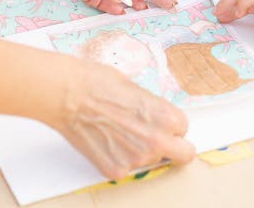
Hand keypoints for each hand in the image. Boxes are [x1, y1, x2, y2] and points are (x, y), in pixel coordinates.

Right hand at [49, 59, 194, 179]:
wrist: (69, 94)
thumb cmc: (99, 83)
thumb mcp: (138, 90)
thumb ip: (154, 109)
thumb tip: (156, 118)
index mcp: (167, 117)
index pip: (183, 129)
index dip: (170, 125)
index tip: (160, 124)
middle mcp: (157, 141)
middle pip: (184, 155)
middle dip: (175, 148)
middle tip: (159, 141)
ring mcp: (136, 159)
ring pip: (152, 161)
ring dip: (142, 151)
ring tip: (118, 132)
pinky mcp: (116, 170)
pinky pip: (127, 169)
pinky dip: (119, 158)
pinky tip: (106, 141)